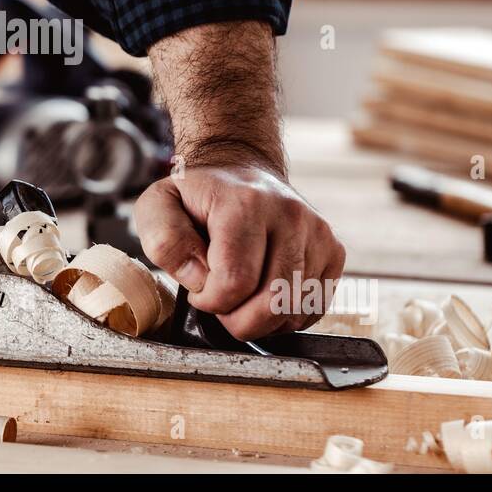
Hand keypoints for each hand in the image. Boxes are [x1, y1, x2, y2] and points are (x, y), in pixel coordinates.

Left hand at [134, 161, 344, 338]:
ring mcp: (317, 233)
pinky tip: (264, 293)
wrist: (239, 171)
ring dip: (261, 319)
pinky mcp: (333, 251)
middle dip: (238, 320)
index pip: (235, 282)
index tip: (199, 288)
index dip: (210, 301)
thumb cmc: (196, 196)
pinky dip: (286, 315)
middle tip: (220, 301)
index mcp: (245, 203)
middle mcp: (289, 215)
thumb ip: (165, 242)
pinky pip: (313, 308)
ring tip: (241, 294)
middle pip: (272, 303)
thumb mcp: (158, 206)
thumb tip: (199, 278)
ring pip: (295, 310)